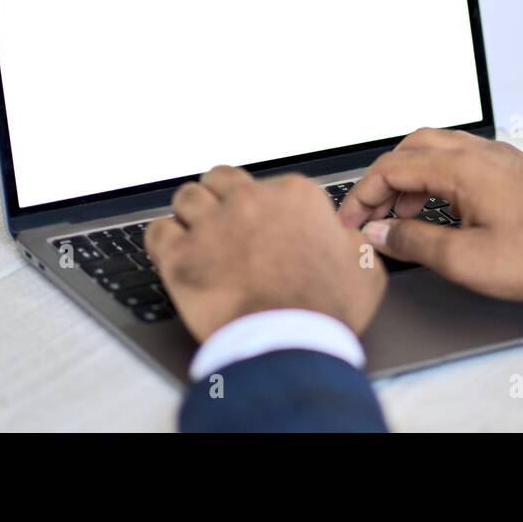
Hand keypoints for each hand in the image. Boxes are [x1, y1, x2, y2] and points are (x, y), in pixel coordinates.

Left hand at [145, 166, 385, 341]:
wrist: (287, 342)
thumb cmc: (324, 310)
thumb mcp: (365, 269)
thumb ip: (351, 242)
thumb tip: (345, 238)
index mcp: (294, 197)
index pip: (271, 185)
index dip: (266, 207)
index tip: (265, 225)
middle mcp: (250, 201)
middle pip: (222, 180)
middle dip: (221, 197)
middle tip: (224, 219)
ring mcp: (212, 225)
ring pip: (187, 197)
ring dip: (190, 214)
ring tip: (195, 233)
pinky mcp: (180, 255)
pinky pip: (157, 231)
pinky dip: (163, 240)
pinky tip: (172, 251)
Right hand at [338, 128, 522, 300]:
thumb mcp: (467, 260)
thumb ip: (415, 242)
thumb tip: (380, 234)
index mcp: (463, 167)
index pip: (392, 167)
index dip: (363, 194)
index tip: (351, 220)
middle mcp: (480, 153)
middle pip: (410, 148)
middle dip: (383, 179)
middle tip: (369, 213)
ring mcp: (498, 158)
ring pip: (436, 150)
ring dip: (409, 178)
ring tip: (399, 216)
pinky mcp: (511, 170)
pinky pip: (459, 160)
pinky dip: (435, 179)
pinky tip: (438, 209)